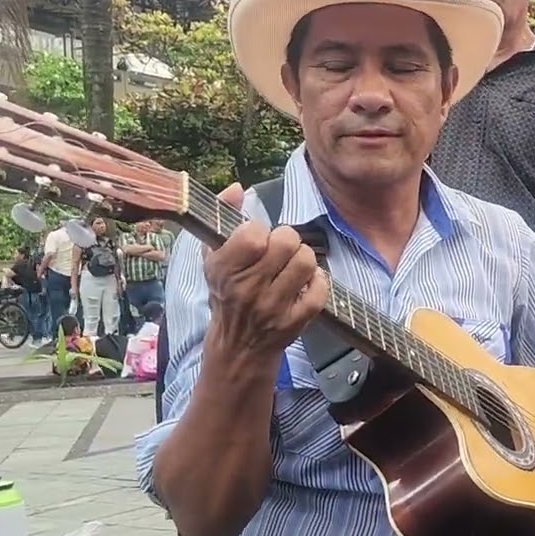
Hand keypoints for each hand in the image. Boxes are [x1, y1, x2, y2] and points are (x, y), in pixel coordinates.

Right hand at [203, 191, 328, 361]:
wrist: (238, 347)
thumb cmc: (227, 294)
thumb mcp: (213, 258)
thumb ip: (222, 218)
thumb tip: (237, 188)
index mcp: (224, 270)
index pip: (253, 234)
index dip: (260, 230)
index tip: (257, 239)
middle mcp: (247, 289)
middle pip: (286, 242)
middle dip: (287, 239)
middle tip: (281, 249)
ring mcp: (274, 307)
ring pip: (306, 262)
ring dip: (304, 258)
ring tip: (293, 264)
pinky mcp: (296, 322)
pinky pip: (321, 289)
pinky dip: (318, 281)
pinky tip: (306, 282)